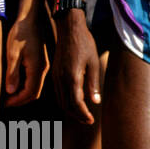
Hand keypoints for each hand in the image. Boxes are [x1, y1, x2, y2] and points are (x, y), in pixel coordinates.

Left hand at [4, 14, 48, 106]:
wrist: (30, 18)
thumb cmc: (20, 33)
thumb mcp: (12, 53)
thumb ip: (12, 73)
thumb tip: (11, 91)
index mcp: (37, 68)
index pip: (30, 93)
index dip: (18, 101)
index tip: (6, 103)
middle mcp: (43, 69)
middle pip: (34, 93)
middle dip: (20, 100)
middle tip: (6, 102)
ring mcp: (43, 65)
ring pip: (35, 87)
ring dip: (23, 93)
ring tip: (9, 95)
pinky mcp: (40, 61)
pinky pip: (35, 79)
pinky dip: (26, 86)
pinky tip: (16, 83)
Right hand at [53, 9, 100, 124]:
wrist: (69, 28)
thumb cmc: (84, 43)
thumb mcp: (93, 63)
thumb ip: (93, 84)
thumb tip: (95, 102)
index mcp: (72, 77)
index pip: (76, 103)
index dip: (83, 114)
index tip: (91, 120)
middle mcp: (61, 79)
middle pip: (66, 105)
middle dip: (77, 115)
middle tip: (87, 120)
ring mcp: (56, 77)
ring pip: (60, 100)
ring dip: (70, 110)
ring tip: (82, 114)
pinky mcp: (54, 74)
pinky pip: (58, 93)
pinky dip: (66, 101)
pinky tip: (74, 101)